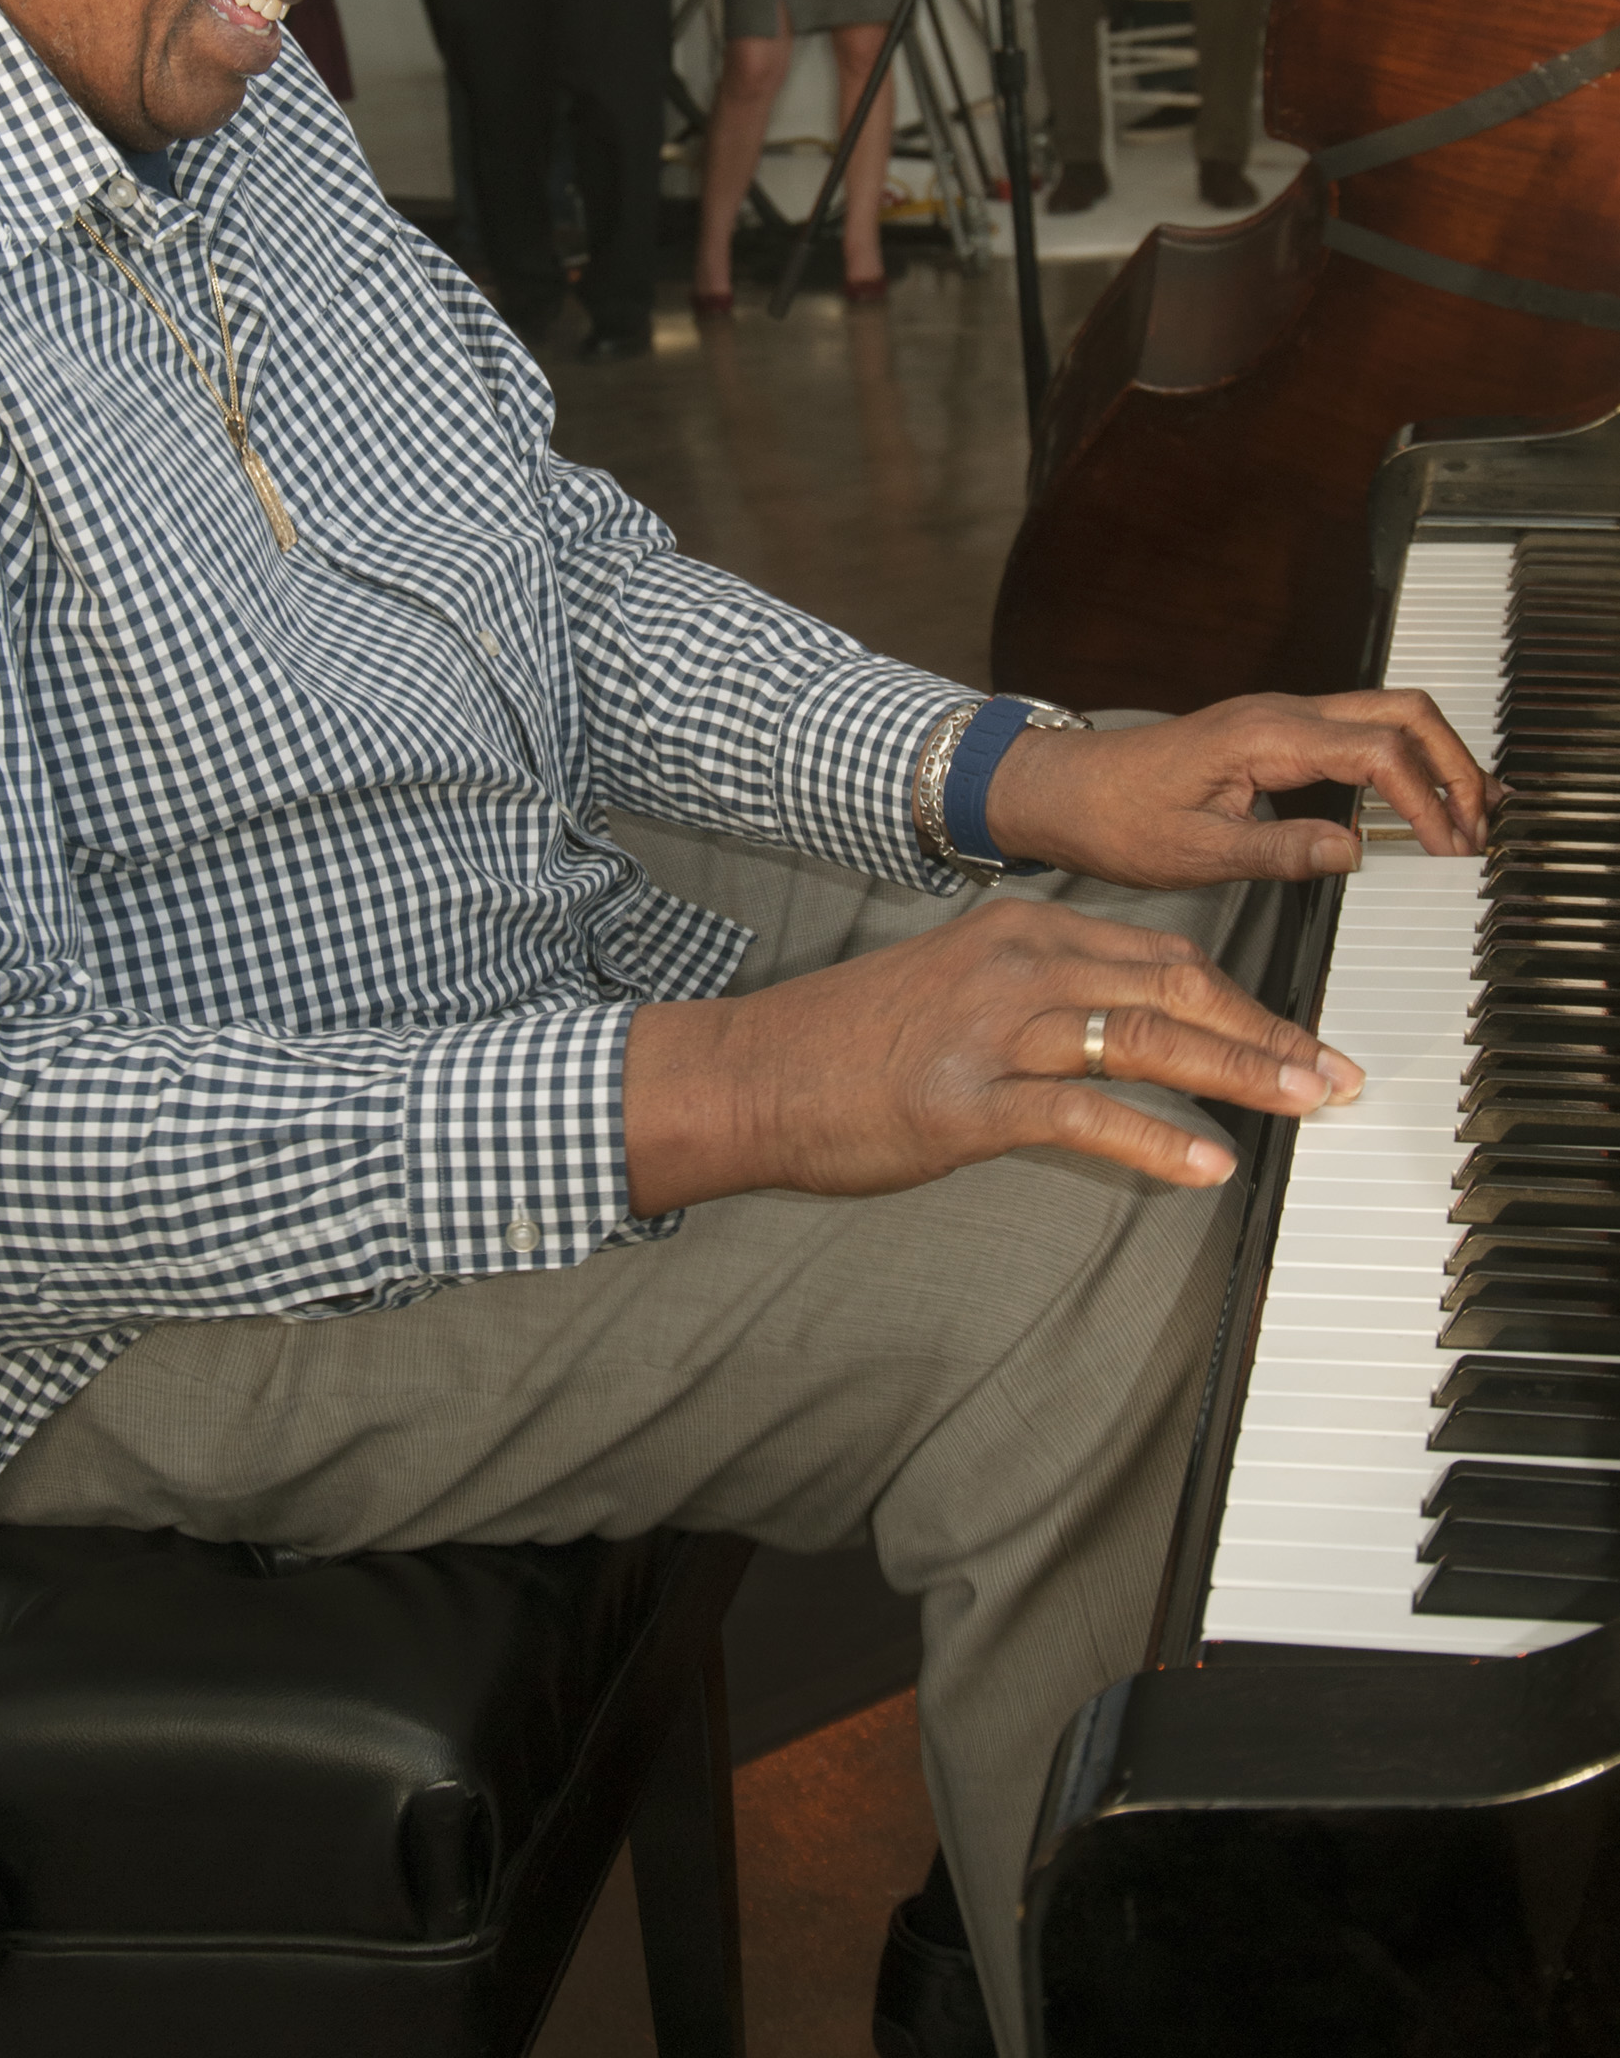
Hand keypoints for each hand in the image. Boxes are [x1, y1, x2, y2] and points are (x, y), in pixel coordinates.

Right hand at [623, 896, 1363, 1213]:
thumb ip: (1044, 996)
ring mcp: (991, 1028)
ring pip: (1145, 1036)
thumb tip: (1132, 1029)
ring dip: (1240, 1073)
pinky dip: (1155, 1139)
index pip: (1166, 954)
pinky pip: (1081, 1114)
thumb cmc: (853, 1039)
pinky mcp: (966, 1099)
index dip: (1249, 1001)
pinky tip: (1206, 1164)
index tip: (1305, 1042)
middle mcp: (1018, 961)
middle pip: (1177, 985)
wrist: (754, 1071)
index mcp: (1023, 927)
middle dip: (1271, 1034)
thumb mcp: (959, 984)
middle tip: (1339, 1077)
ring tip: (1307, 1105)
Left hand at [984, 690, 1501, 889]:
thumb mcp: (1196, 852)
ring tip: (1471, 812)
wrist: (1065, 790)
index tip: (1449, 849)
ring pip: (1387, 713)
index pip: (1377, 752)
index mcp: (1265, 736)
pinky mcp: (1276, 734)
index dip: (1425, 800)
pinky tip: (1417, 799)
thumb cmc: (1115, 818)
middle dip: (1454, 763)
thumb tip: (1355, 853)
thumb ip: (1280, 851)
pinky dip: (1403, 758)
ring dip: (1435, 755)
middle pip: (1402, 712)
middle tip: (1481, 825)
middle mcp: (1280, 713)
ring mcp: (1281, 718)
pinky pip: (1359, 731)